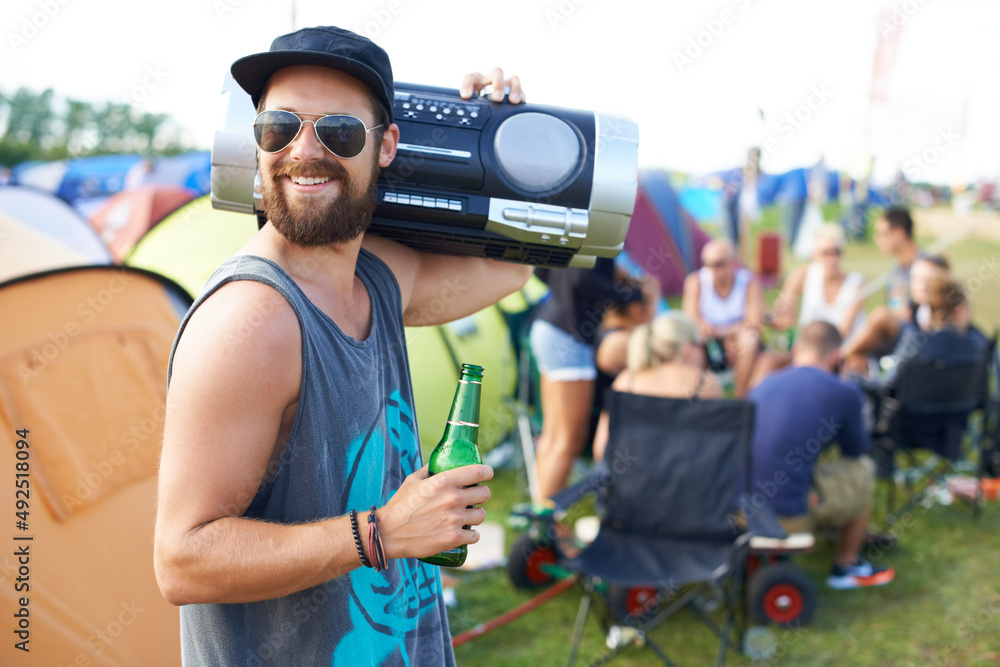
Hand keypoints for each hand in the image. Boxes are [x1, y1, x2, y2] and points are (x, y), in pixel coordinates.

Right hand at [377, 464, 492, 559]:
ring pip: (481, 515)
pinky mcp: (453, 538)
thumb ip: (430, 471)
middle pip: (484, 494)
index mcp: (444, 481)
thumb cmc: (400, 505)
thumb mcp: (413, 480)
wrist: (388, 533)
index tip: (488, 474)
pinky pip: (475, 535)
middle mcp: (452, 499)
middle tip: (475, 498)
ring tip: (469, 516)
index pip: (478, 472)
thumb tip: (439, 463)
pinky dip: (472, 535)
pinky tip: (466, 532)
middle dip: (481, 495)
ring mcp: (454, 519)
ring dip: (476, 515)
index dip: (487, 472)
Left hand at [459, 68, 524, 103]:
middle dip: (498, 85)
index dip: (467, 85)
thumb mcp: (469, 104)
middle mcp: (491, 79)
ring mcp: (505, 83)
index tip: (466, 95)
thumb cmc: (476, 102)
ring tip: (513, 100)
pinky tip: (520, 103)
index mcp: (476, 80)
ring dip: (514, 89)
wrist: (485, 101)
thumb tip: (457, 121)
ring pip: (513, 79)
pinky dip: (521, 95)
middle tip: (497, 98)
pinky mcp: (514, 91)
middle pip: (496, 73)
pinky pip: (521, 90)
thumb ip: (466, 108)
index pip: (470, 78)